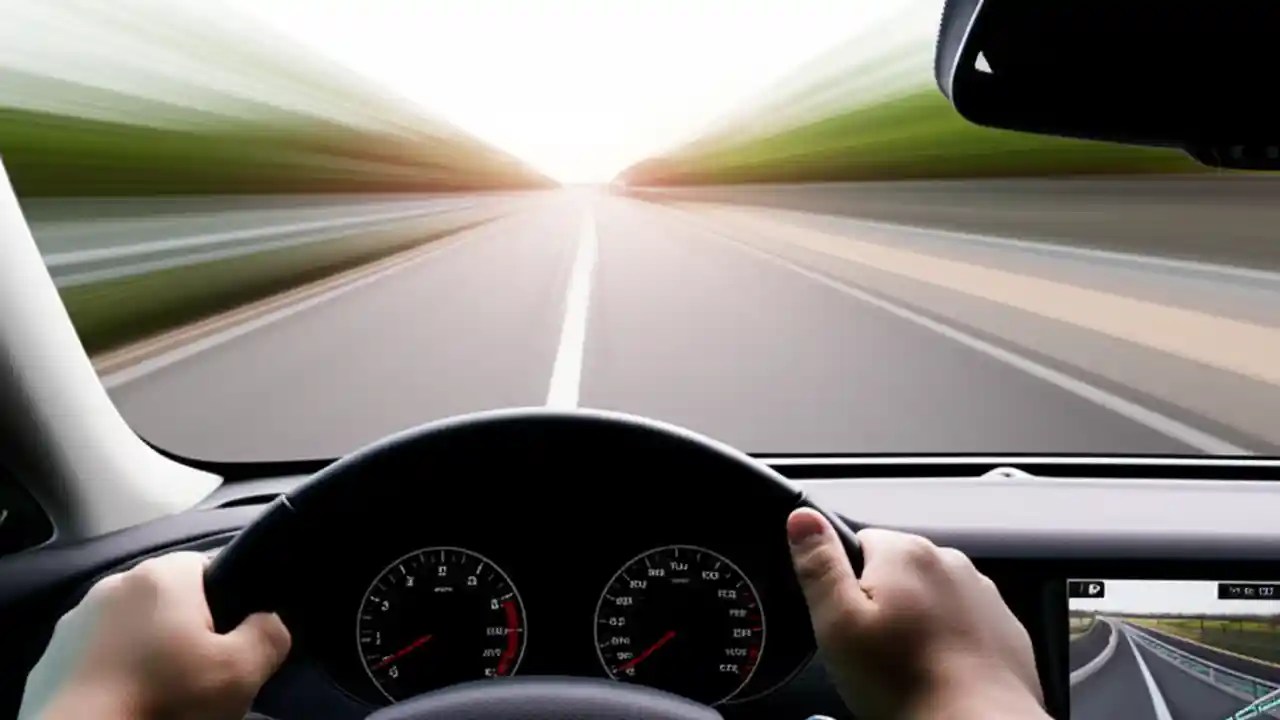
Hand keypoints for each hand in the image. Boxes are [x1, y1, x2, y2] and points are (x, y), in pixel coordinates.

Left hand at [19, 552, 290, 719]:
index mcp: (162, 575)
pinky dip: (112, 673)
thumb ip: (270, 634)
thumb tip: (268, 621)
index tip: (230, 643)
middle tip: (200, 673)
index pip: (209, 566)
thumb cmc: (165, 699)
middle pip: (168, 600)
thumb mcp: (243, 672)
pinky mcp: (49, 658)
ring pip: (130, 628)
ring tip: (158, 692)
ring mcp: (74, 621)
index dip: (228, 603)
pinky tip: (124, 702)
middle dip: (185, 629)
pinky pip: (95, 657)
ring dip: (145, 650)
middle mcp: (114, 584)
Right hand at [787, 509, 1046, 719]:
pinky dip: (949, 641)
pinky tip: (938, 671)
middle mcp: (949, 562)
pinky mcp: (1003, 626)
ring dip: (917, 621)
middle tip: (875, 649)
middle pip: (896, 570)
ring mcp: (983, 593)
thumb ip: (819, 564)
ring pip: (931, 596)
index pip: (859, 542)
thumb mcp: (837, 623)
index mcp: (905, 552)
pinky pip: (963, 623)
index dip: (846, 583)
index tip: (851, 620)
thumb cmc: (906, 683)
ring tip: (908, 665)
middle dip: (882, 602)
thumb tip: (803, 518)